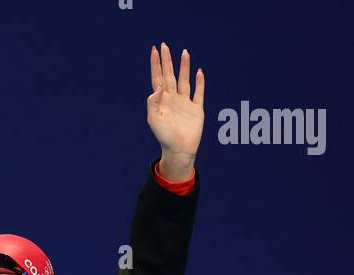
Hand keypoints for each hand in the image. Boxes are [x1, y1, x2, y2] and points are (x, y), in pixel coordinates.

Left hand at [148, 42, 204, 177]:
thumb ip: (153, 101)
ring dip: (184, 67)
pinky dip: (200, 82)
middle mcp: (173, 99)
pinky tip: (199, 72)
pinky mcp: (197, 109)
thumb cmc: (164, 137)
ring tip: (185, 52)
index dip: (156, 64)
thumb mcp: (154, 119)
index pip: (158, 78)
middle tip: (165, 45)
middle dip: (168, 60)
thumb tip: (159, 85)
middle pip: (170, 75)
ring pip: (185, 80)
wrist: (179, 150)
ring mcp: (185, 103)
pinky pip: (199, 93)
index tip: (155, 50)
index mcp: (162, 101)